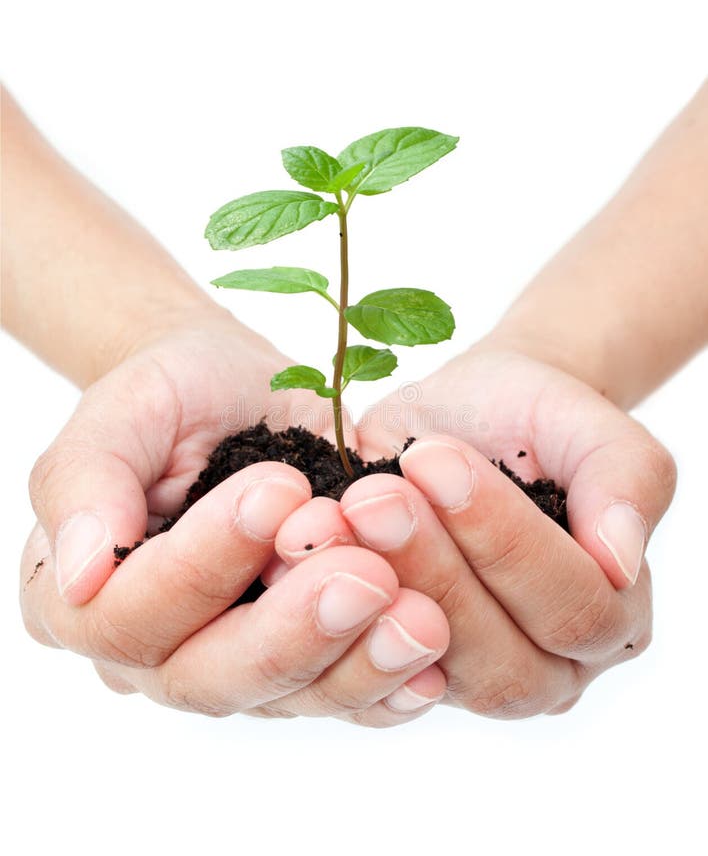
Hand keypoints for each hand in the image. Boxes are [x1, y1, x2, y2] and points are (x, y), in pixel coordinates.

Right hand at [20, 315, 449, 725]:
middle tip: (364, 575)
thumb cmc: (171, 396)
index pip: (131, 615)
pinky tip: (433, 667)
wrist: (236, 393)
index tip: (277, 492)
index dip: (202, 565)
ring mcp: (235, 664)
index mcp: (84, 601)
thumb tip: (78, 572)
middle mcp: (156, 653)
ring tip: (420, 616)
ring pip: (290, 697)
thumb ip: (86, 480)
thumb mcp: (121, 412)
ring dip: (358, 663)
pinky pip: (345, 696)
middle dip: (292, 630)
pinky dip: (390, 686)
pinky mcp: (306, 659)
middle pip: (212, 677)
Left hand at [268, 339, 675, 717]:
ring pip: (425, 665)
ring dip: (377, 587)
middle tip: (374, 494)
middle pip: (498, 658)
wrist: (471, 417)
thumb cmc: (537, 421)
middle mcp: (547, 668)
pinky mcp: (398, 659)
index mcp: (610, 618)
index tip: (435, 457)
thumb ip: (626, 481)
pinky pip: (362, 660)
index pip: (571, 606)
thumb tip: (620, 558)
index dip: (504, 538)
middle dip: (431, 571)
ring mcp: (468, 675)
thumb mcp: (590, 427)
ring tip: (338, 513)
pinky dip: (327, 613)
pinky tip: (301, 553)